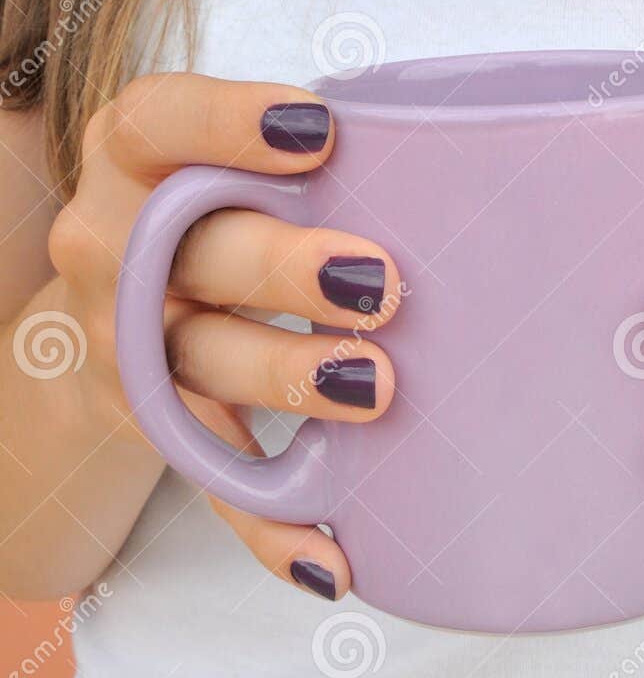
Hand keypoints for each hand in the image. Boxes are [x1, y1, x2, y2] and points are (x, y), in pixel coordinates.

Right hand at [45, 73, 399, 600]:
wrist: (115, 317)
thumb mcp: (240, 163)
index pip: (161, 121)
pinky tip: (331, 556)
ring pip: (200, 362)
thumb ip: (323, 161)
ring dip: (286, 378)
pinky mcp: (159, 427)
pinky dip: (271, 525)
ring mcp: (132, 342)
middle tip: (378, 282)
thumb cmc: (225, 211)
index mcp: (138, 155)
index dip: (228, 123)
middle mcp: (118, 244)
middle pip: (195, 250)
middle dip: (283, 266)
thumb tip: (495, 169)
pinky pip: (212, 483)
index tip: (319, 131)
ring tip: (374, 388)